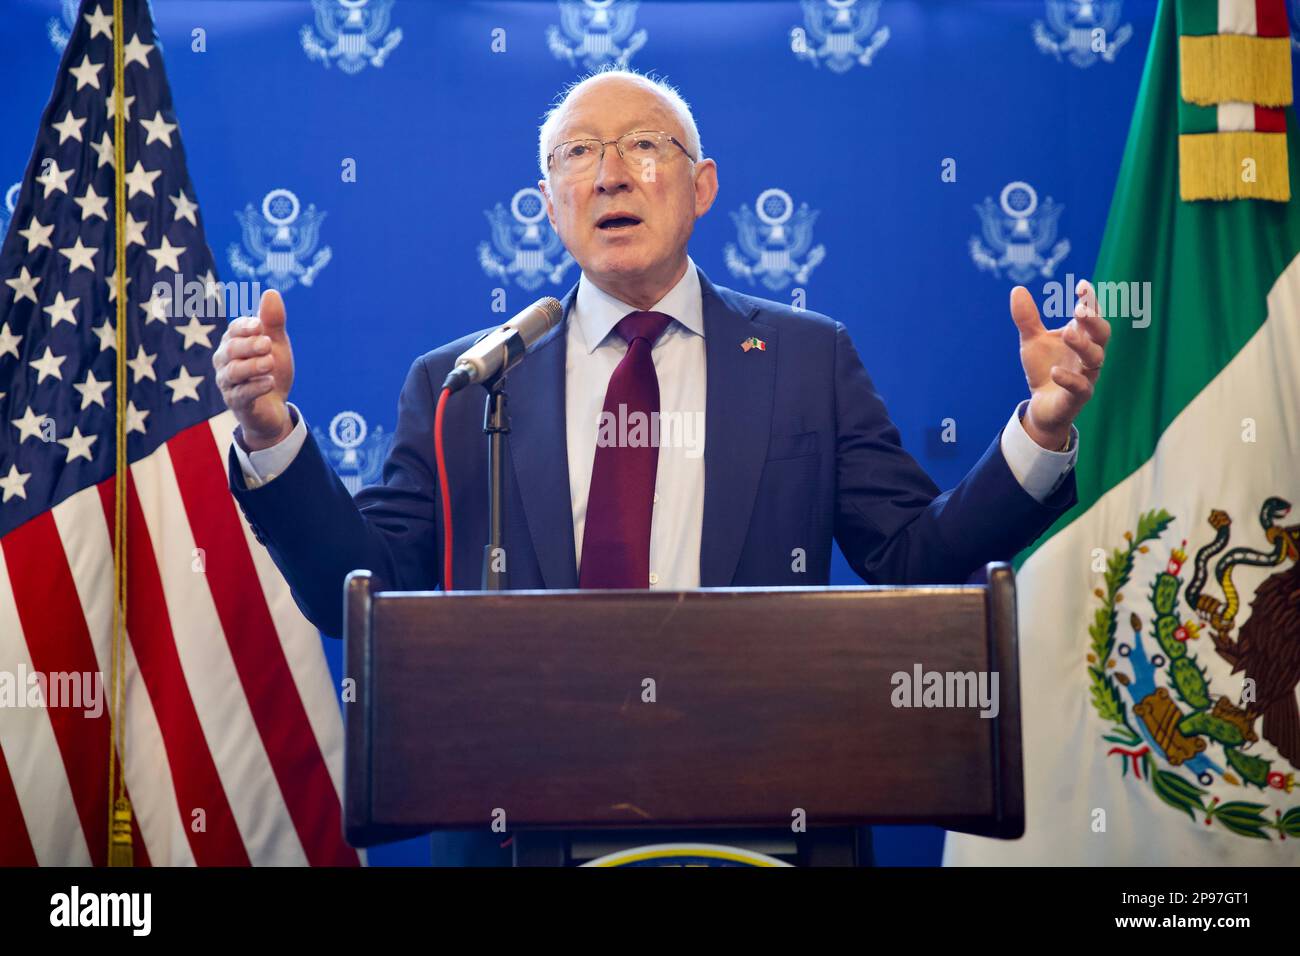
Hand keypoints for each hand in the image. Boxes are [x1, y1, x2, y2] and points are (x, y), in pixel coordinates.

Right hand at [213, 289, 295, 450]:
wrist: (274, 407)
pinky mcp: (236, 403)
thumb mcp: (276, 344)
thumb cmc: (270, 370)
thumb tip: (271, 292)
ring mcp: (228, 383)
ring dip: (252, 366)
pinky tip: (269, 382)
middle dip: (249, 345)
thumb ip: (273, 322)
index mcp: (234, 342)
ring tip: (270, 363)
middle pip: (231, 349)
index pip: (234, 330)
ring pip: (233, 372)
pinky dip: (255, 388)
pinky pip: (240, 394)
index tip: (260, 325)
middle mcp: (225, 361)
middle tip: (268, 344)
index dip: (245, 327)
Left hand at [1010, 278, 1110, 449]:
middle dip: (1094, 321)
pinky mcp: (1078, 397)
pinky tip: (1055, 371)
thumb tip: (1017, 289)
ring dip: (1082, 345)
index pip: (1091, 315)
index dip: (1089, 301)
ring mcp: (1087, 375)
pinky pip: (1080, 387)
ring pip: (1095, 359)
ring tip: (1066, 333)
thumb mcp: (1032, 341)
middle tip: (1079, 309)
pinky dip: (1069, 378)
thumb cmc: (1044, 368)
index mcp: (1081, 336)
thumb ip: (1027, 318)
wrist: (1041, 405)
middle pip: (1102, 335)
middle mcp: (1089, 354)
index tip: (1081, 285)